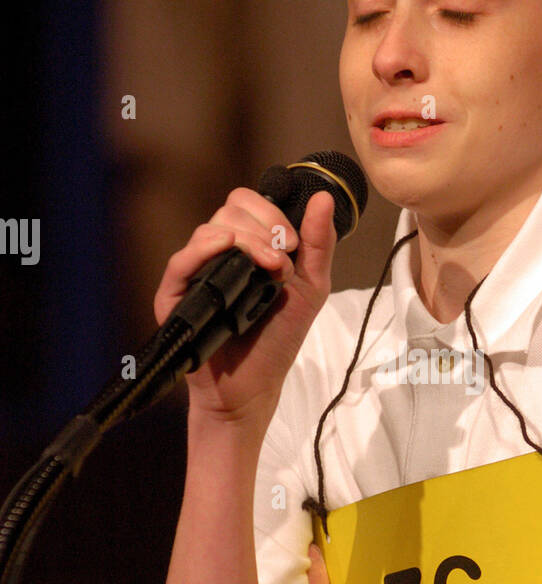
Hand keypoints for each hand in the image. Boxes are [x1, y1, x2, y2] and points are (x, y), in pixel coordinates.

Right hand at [153, 186, 336, 426]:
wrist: (254, 386)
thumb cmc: (278, 339)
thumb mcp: (311, 287)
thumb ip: (319, 243)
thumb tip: (324, 197)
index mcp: (245, 247)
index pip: (247, 204)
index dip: (271, 213)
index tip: (294, 243)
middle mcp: (217, 254)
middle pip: (230, 210)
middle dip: (264, 227)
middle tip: (284, 260)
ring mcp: (195, 273)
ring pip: (209, 230)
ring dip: (246, 241)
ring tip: (271, 269)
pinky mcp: (174, 296)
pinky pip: (181, 260)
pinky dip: (206, 249)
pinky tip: (228, 251)